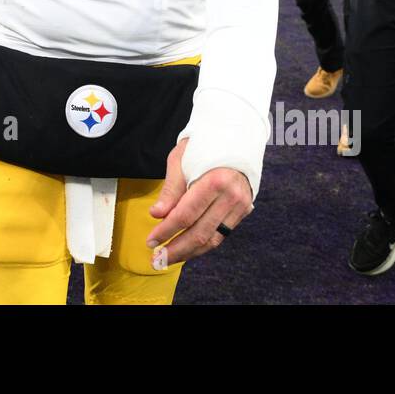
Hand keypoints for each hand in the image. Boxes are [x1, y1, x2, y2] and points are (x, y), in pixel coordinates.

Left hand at [145, 138, 253, 266]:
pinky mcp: (243, 211)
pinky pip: (221, 235)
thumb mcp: (181, 159)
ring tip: (169, 259)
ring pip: (212, 239)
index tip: (150, 240)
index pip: (186, 215)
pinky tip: (187, 249)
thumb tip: (157, 215)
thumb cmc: (204, 145)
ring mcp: (241, 206)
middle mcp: (231, 197)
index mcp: (215, 181)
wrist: (236, 136)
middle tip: (156, 259)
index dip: (166, 230)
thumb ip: (171, 189)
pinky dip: (203, 244)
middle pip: (200, 233)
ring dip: (189, 252)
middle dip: (176, 249)